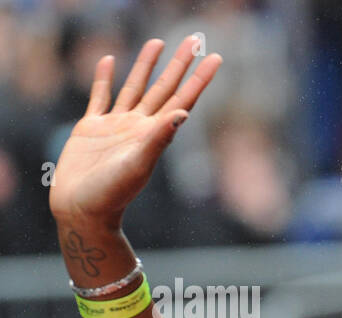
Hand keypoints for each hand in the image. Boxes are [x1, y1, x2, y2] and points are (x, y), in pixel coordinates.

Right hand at [49, 36, 221, 227]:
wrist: (82, 209)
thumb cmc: (112, 193)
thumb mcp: (139, 165)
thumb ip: (159, 138)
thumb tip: (183, 112)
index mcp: (154, 134)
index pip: (183, 100)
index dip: (199, 79)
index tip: (215, 58)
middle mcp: (138, 126)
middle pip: (164, 87)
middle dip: (179, 64)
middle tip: (194, 40)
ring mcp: (115, 126)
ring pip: (134, 87)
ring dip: (146, 66)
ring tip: (157, 42)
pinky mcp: (91, 128)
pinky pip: (100, 97)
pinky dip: (104, 78)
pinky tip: (108, 60)